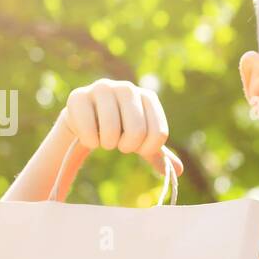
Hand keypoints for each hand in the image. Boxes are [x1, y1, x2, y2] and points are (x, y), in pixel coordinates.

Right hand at [63, 79, 183, 176]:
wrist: (86, 120)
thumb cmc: (120, 130)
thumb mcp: (141, 141)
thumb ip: (159, 154)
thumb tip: (179, 170)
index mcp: (148, 97)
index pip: (159, 133)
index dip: (148, 149)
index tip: (138, 148)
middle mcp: (128, 88)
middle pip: (137, 131)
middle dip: (127, 146)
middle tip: (119, 143)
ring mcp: (103, 89)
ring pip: (111, 130)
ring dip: (107, 144)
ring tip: (104, 138)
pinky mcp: (78, 96)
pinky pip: (89, 130)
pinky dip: (90, 141)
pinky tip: (88, 134)